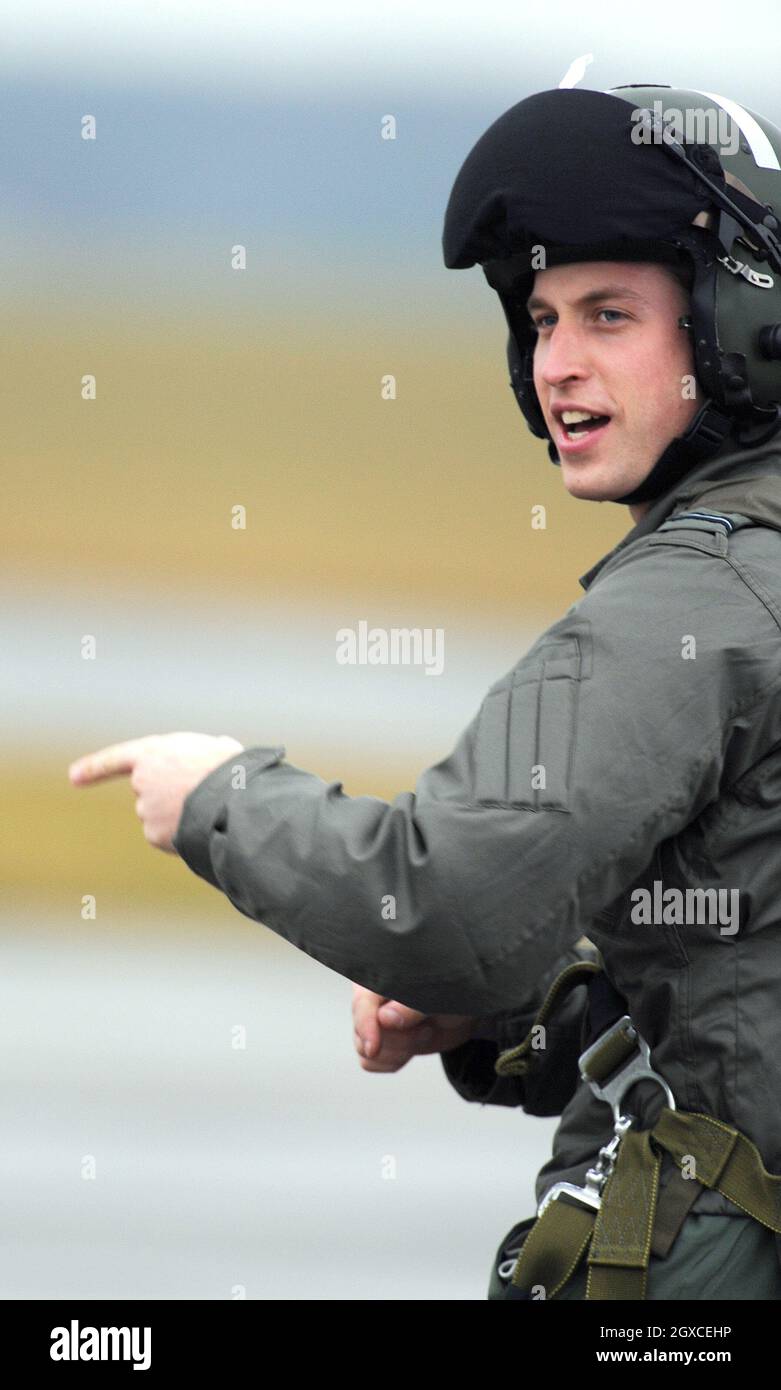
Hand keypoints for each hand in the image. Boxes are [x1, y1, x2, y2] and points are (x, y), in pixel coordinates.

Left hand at [68, 731, 244, 852]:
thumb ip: (201, 755)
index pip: (116, 759)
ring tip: (208, 811)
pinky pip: (167, 837)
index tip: (73, 777)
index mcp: (154, 752)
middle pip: (150, 793)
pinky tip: (200, 827)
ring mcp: (146, 809)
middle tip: (203, 795)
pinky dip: (180, 836)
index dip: (94, 768)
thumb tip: (214, 757)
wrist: (234, 800)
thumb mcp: (219, 750)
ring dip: (179, 816)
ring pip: (160, 817)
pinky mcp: (153, 834)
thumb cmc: (234, 772)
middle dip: (170, 797)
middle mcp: (142, 780)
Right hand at [351, 983, 475, 1072]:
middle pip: (362, 1033)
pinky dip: (392, 1061)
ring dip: (399, 1050)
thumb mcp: (437, 993)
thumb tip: (384, 1018)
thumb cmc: (451, 991)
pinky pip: (371, 1063)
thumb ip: (411, 1006)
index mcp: (380, 977)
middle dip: (398, 1040)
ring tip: (424, 1032)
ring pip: (366, 1051)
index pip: (362, 1003)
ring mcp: (373, 1022)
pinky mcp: (379, 1041)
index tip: (374, 1047)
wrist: (463, 1009)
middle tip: (427, 1028)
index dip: (365, 1026)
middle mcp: (371, 999)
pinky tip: (413, 1047)